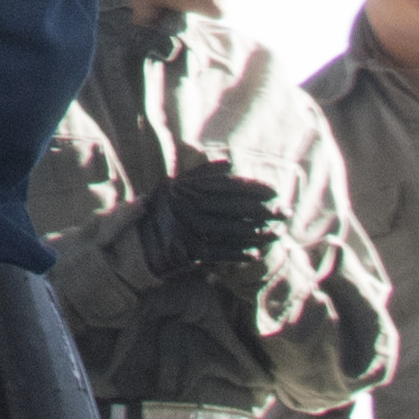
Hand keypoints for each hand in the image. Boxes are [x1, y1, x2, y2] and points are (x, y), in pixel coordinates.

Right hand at [146, 159, 283, 283]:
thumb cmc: (158, 213)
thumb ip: (201, 175)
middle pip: (232, 207)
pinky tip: (255, 254)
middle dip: (262, 210)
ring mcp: (185, 228)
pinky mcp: (184, 251)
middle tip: (286, 212)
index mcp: (186, 187)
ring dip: (255, 233)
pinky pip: (217, 252)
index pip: (226, 185)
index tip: (275, 192)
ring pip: (228, 229)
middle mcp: (186, 205)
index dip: (253, 188)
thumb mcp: (174, 186)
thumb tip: (229, 164)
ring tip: (277, 233)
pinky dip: (237, 253)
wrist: (132, 243)